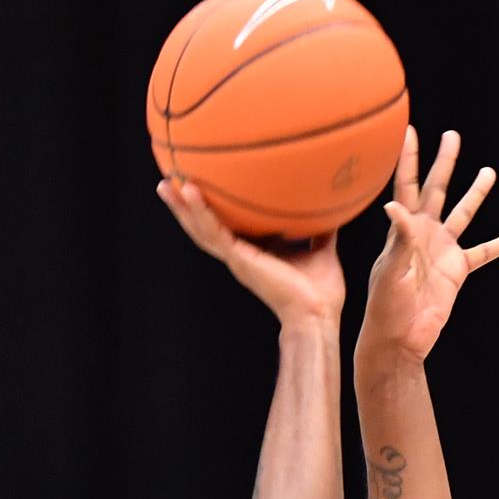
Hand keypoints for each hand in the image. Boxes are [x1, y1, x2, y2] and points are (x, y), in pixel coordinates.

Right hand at [157, 178, 345, 324]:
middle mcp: (240, 256)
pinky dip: (201, 212)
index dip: (212, 212)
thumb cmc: (320, 292)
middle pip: (204, 228)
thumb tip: (333, 207)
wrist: (317, 314)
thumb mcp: (321, 250)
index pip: (226, 228)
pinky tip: (190, 192)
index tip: (201, 189)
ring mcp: (236, 258)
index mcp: (254, 253)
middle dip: (186, 208)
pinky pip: (214, 232)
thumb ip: (321, 230)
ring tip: (166, 185)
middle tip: (169, 184)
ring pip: (200, 229)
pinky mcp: (239, 259)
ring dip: (182, 207)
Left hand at [359, 127, 498, 359]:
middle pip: (437, 189)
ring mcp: (441, 251)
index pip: (406, 186)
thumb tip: (394, 205)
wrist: (398, 341)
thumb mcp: (390, 271)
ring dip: (476, 194)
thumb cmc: (385, 308)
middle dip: (445, 162)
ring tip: (489, 172)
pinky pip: (484, 252)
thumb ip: (399, 239)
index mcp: (402, 230)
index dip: (408, 159)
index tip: (408, 131)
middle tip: (453, 135)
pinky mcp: (456, 271)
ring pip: (463, 214)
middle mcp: (423, 234)